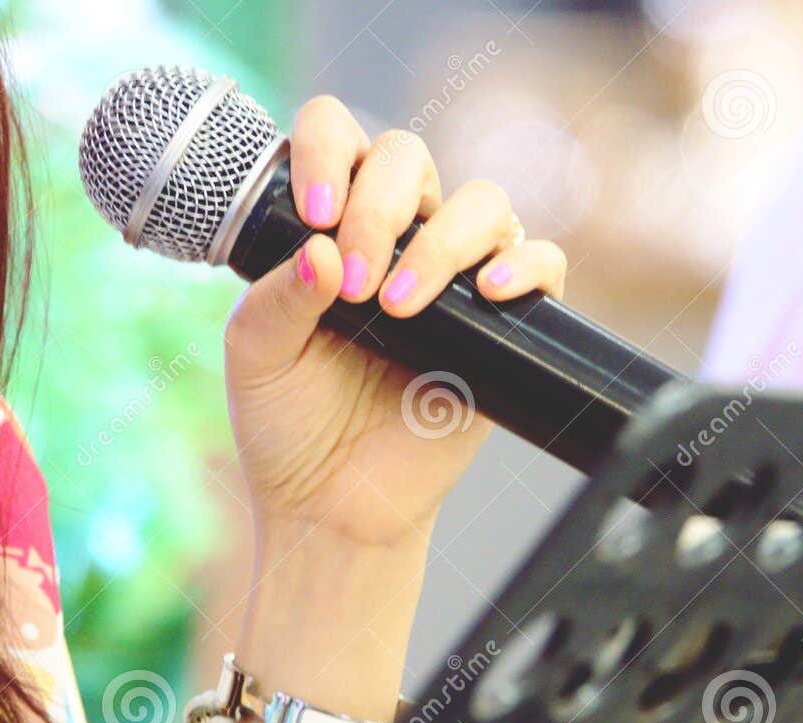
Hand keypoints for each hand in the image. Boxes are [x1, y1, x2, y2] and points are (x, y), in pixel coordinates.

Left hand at [224, 95, 567, 552]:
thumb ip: (278, 298)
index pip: (339, 135)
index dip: (328, 151)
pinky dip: (525, 263)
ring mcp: (452, 277)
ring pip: (481, 202)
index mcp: (328, 226)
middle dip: (381, 207)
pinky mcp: (503, 325)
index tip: (315, 215)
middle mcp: (394, 237)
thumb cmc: (288, 426)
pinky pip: (543, 262)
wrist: (332, 507)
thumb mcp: (258, 356)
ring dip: (441, 241)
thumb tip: (324, 247)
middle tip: (356, 282)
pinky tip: (486, 292)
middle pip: (410, 157)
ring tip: (400, 308)